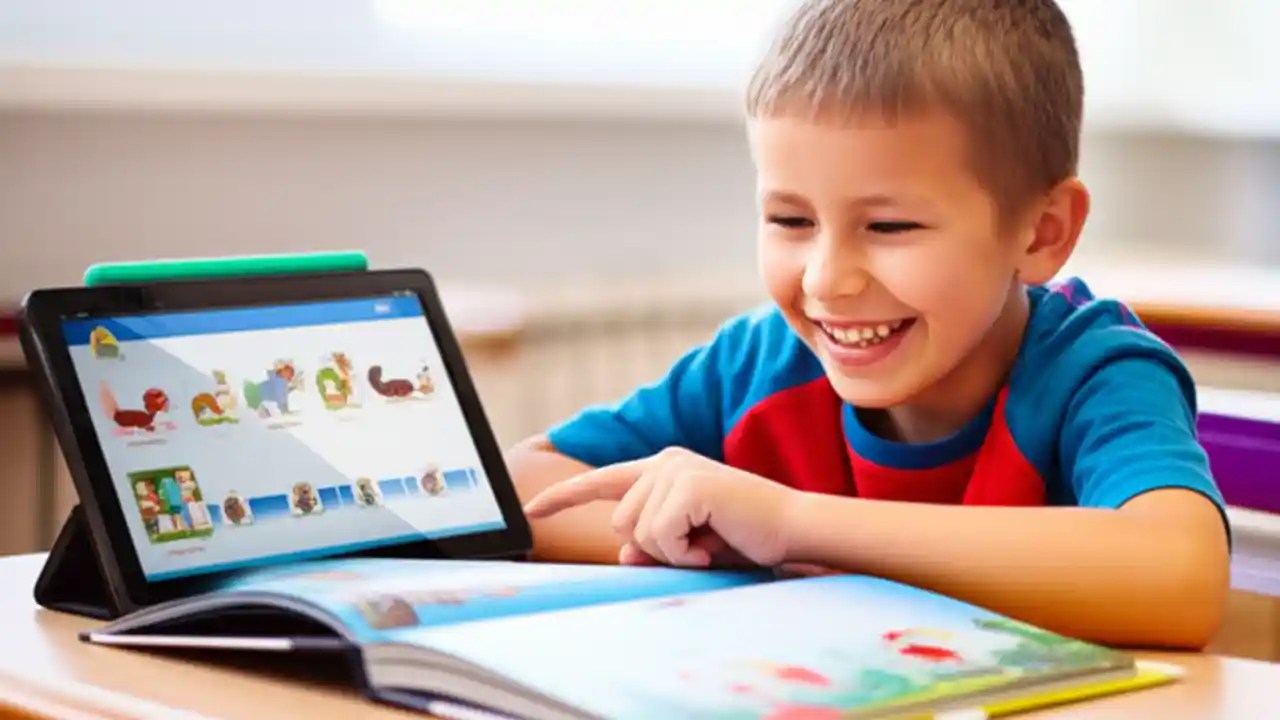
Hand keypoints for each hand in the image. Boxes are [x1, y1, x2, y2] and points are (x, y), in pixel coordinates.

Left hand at [523, 447, 798, 567]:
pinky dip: (684, 553)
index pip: (601, 482)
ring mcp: (674, 469)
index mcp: (661, 468)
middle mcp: (663, 461)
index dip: (562, 497)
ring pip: (637, 533)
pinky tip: (712, 543)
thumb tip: (625, 553)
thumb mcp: (688, 544)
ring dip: (672, 552)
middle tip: (698, 548)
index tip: (531, 512)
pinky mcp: (687, 484)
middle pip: (619, 523)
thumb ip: (652, 544)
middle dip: (654, 549)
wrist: (791, 530)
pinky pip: (660, 537)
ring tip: (709, 542)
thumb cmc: (744, 537)